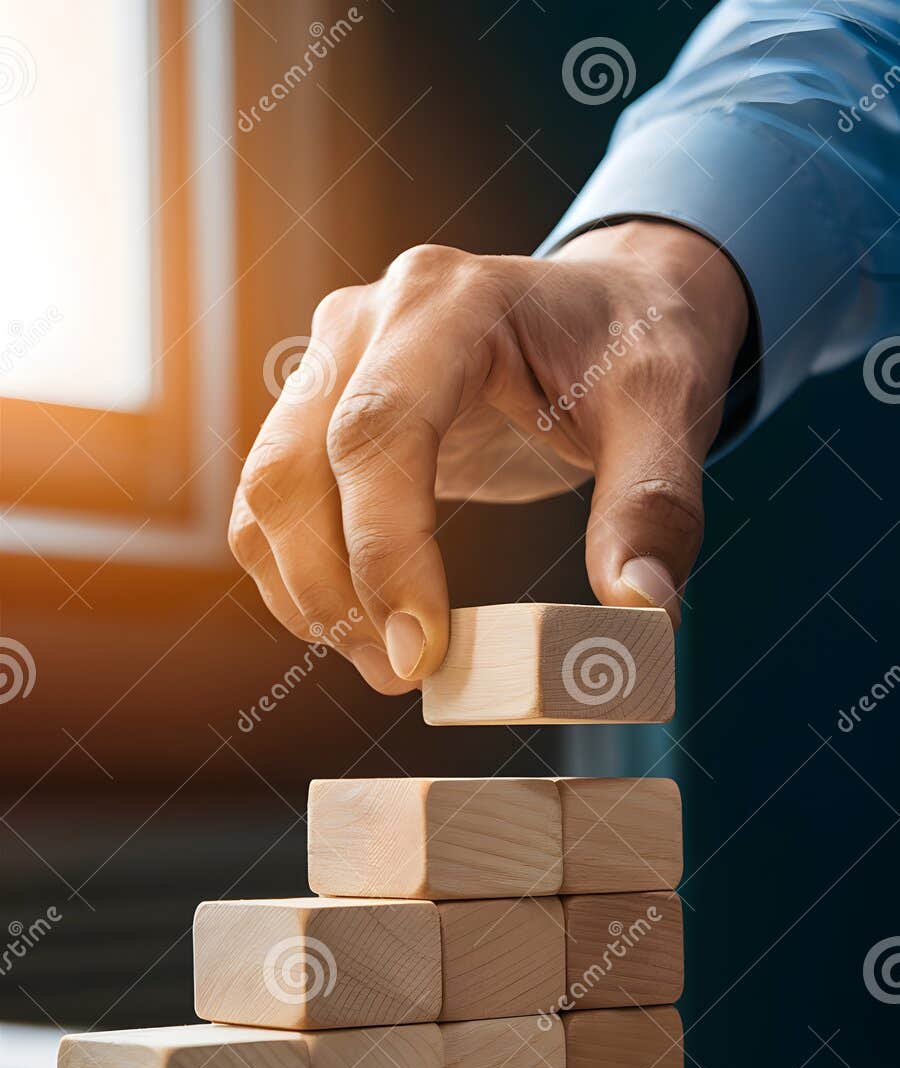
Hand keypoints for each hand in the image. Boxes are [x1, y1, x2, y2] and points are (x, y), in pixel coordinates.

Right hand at [229, 220, 747, 692]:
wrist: (610, 308)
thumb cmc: (636, 349)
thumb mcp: (669, 411)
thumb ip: (654, 507)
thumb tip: (639, 611)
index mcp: (450, 302)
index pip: (377, 429)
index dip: (385, 549)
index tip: (422, 650)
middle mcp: (366, 323)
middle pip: (293, 471)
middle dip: (337, 594)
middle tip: (407, 677)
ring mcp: (330, 366)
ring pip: (267, 498)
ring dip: (312, 600)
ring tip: (391, 666)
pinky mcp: (319, 417)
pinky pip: (273, 512)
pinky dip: (303, 585)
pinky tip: (367, 631)